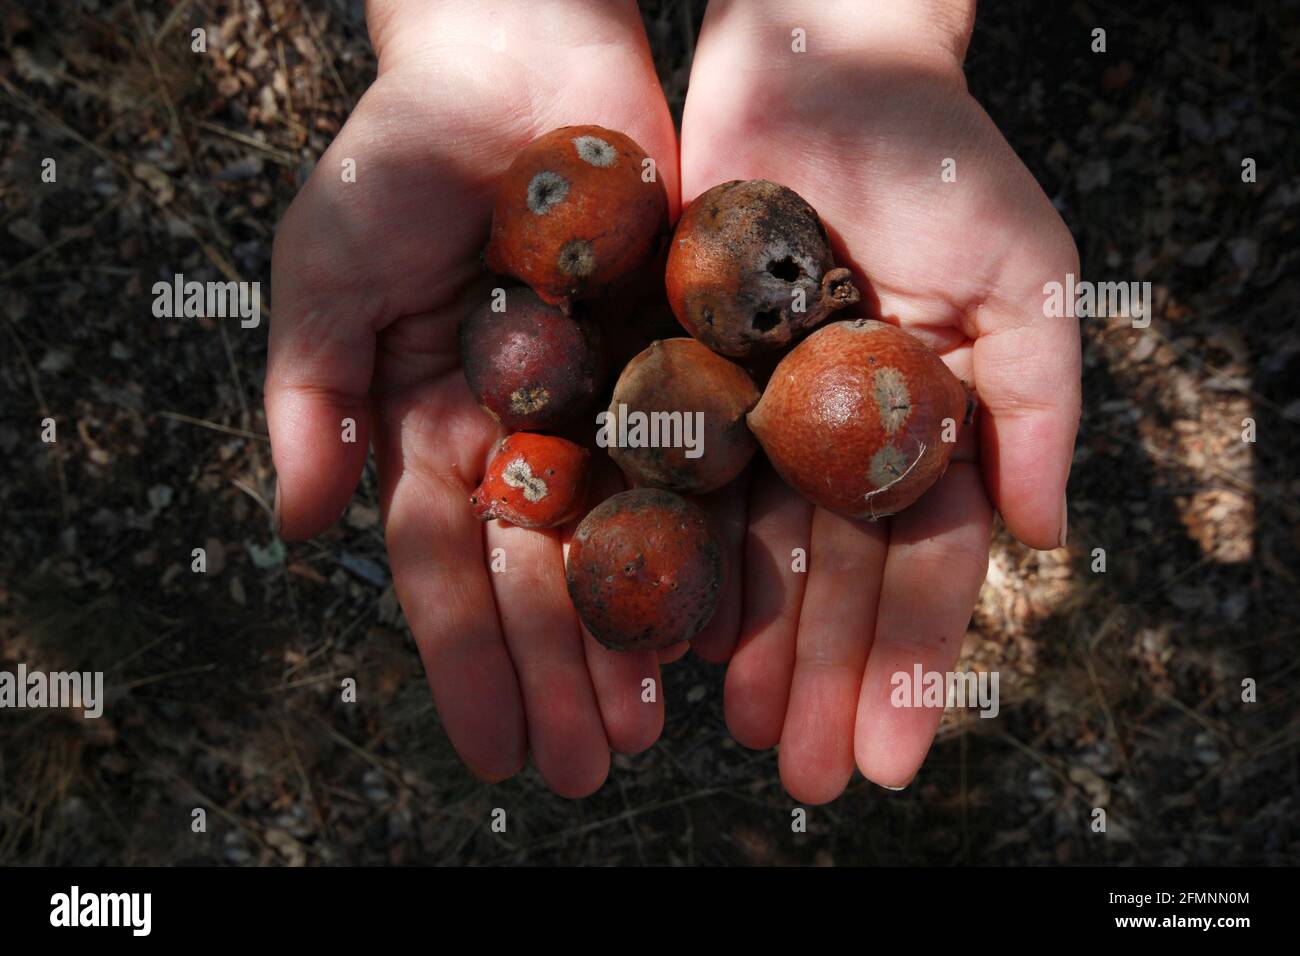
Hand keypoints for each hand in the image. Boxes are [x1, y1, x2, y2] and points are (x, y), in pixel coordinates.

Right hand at [265, 0, 679, 796]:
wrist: (515, 53)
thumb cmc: (401, 152)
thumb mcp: (328, 267)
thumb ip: (311, 391)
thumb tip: (294, 525)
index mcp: (432, 426)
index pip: (447, 565)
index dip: (466, 659)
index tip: (489, 751)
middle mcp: (521, 433)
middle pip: (542, 575)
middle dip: (559, 674)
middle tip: (590, 768)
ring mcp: (603, 405)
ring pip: (622, 541)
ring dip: (631, 638)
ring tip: (653, 730)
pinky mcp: (678, 365)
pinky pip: (698, 465)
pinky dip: (709, 541)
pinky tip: (725, 624)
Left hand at [679, 0, 1080, 801]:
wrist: (816, 55)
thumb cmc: (937, 154)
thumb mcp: (1022, 270)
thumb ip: (1033, 401)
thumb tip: (1046, 540)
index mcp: (922, 429)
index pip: (919, 566)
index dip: (904, 660)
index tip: (888, 755)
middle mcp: (836, 438)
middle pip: (826, 579)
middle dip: (819, 678)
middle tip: (801, 776)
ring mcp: (755, 413)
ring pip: (746, 549)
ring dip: (743, 643)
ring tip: (729, 728)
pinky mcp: (677, 374)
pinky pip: (668, 478)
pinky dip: (665, 552)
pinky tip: (657, 628)